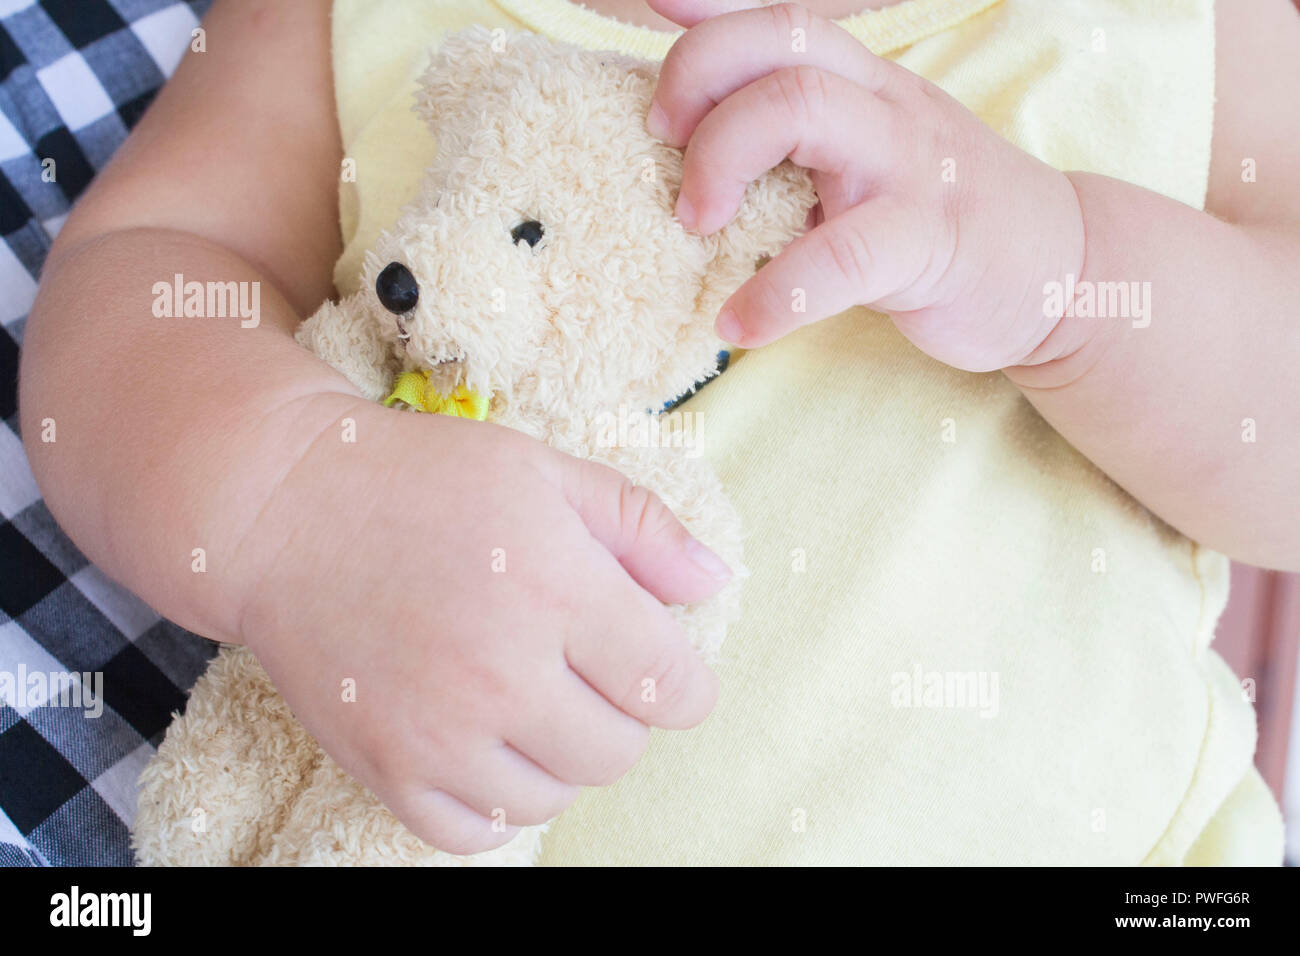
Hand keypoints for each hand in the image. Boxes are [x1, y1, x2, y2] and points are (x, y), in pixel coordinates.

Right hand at [233, 397, 729, 853]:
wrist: (280, 510)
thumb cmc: (421, 481)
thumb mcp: (544, 471)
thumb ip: (641, 526)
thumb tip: (715, 582)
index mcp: (556, 588)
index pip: (672, 686)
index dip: (683, 681)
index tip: (659, 664)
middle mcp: (503, 671)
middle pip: (619, 750)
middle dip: (621, 712)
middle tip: (583, 668)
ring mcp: (439, 730)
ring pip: (554, 796)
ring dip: (560, 756)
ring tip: (530, 700)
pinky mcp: (384, 766)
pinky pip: (475, 830)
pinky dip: (494, 799)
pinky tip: (484, 742)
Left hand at [647, 0, 1086, 371]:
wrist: (1057, 268)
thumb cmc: (931, 214)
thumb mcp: (866, 151)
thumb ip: (792, 128)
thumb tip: (700, 122)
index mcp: (860, 80)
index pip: (777, 16)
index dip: (707, 7)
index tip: (649, 6)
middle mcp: (882, 102)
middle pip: (779, 41)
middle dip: (695, 78)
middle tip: (660, 145)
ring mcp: (908, 165)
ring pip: (803, 109)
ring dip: (722, 158)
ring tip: (694, 223)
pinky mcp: (927, 241)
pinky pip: (841, 255)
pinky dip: (777, 293)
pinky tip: (738, 325)